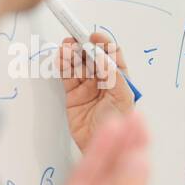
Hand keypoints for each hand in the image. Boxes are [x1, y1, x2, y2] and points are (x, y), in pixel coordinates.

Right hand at [59, 31, 133, 152]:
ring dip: (72, 53)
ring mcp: (87, 87)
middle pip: (92, 57)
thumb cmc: (118, 126)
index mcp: (120, 80)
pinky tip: (62, 57)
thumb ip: (114, 77)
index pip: (112, 56)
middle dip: (85, 45)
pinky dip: (63, 65)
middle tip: (77, 38)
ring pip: (78, 64)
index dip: (104, 45)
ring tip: (67, 46)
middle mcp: (103, 81)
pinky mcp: (73, 95)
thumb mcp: (123, 99)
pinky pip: (67, 76)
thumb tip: (103, 56)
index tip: (96, 37)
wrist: (101, 147)